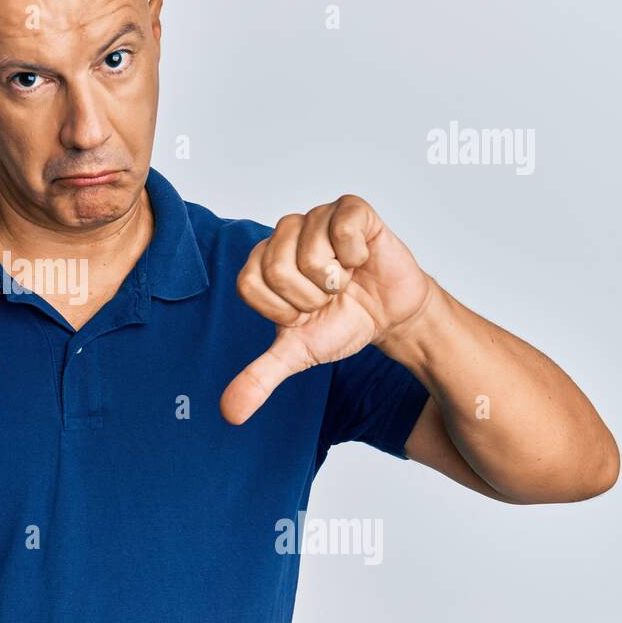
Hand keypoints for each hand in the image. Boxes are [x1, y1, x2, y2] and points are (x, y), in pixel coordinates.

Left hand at [220, 195, 431, 424]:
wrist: (392, 317)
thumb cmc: (342, 323)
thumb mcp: (298, 354)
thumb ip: (260, 377)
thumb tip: (229, 413)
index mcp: (262, 262)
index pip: (250, 284)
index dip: (281, 310)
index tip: (302, 314)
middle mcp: (284, 234)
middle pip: (276, 269)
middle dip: (309, 298)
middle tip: (327, 297)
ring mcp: (317, 217)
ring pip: (310, 254)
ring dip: (335, 281)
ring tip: (346, 280)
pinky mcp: (351, 209)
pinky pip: (342, 229)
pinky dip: (356, 255)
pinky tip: (362, 260)